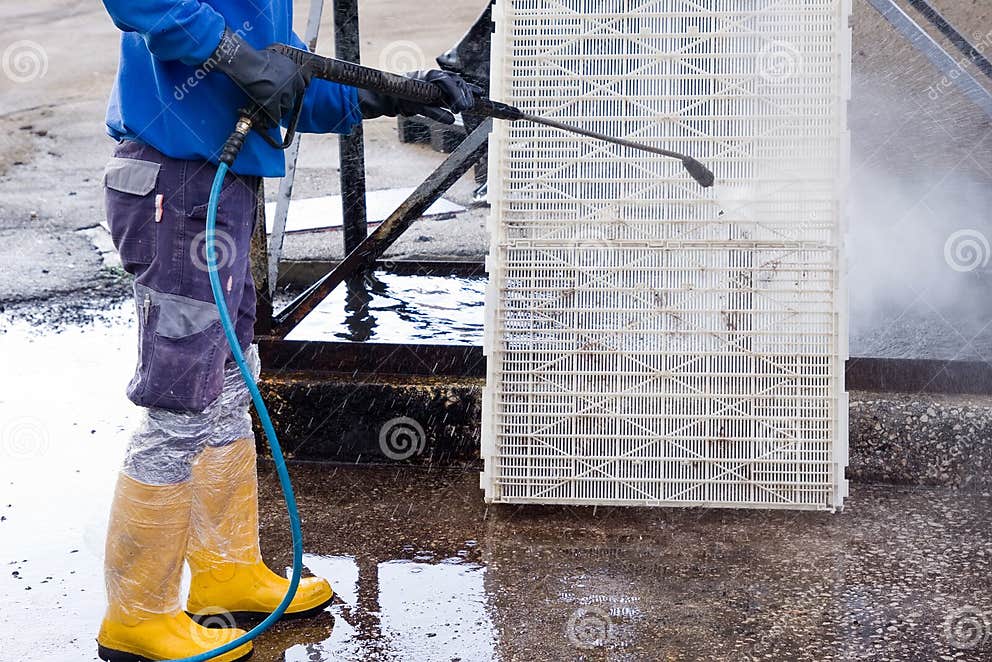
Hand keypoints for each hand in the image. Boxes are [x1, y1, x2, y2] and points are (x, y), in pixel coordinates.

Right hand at [210, 28, 310, 124]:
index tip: (288, 94)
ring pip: (286, 107)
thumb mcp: (275, 58)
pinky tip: (270, 123)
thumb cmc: (255, 58)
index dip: (293, 91)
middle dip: (286, 101)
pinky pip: (275, 115)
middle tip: (280, 104)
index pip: (300, 86)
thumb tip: (281, 75)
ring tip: (275, 112)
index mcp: (293, 70)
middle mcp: (291, 82)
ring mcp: (282, 92)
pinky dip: (273, 120)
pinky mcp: (272, 101)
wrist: (245, 62)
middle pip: (293, 97)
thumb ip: (282, 68)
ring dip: (281, 110)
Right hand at [358, 70, 482, 123]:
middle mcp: (429, 78)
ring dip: (455, 98)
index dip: (468, 87)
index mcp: (435, 78)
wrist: (390, 98)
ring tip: (462, 109)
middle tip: (469, 107)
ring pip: (441, 90)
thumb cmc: (413, 96)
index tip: (480, 93)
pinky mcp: (413, 102)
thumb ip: (448, 98)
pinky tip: (450, 120)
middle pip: (451, 82)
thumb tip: (467, 103)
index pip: (455, 80)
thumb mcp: (432, 98)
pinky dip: (440, 114)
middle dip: (463, 93)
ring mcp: (421, 88)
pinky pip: (428, 107)